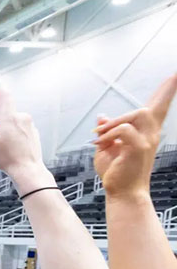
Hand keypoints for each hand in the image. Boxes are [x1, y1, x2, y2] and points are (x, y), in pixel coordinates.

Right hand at [0, 80, 47, 184]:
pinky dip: (6, 137)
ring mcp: (28, 126)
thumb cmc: (7, 157)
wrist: (28, 171)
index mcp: (10, 117)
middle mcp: (21, 118)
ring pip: (6, 125)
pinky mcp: (32, 134)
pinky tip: (4, 150)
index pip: (4, 96)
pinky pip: (15, 131)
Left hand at [93, 73, 176, 197]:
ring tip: (99, 135)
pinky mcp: (139, 148)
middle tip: (176, 74)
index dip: (167, 91)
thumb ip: (107, 132)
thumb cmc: (116, 173)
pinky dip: (109, 133)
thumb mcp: (107, 149)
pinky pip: (124, 129)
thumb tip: (102, 117)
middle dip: (166, 90)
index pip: (158, 108)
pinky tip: (99, 143)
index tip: (176, 75)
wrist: (122, 193)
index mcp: (146, 133)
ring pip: (138, 113)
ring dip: (116, 122)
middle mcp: (151, 134)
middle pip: (154, 106)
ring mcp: (147, 140)